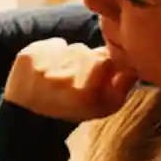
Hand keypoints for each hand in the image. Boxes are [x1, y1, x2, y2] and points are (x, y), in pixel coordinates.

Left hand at [4, 39, 137, 121]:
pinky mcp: (27, 56)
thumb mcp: (105, 106)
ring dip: (67, 58)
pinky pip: (51, 43)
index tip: (97, 73)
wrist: (30, 116)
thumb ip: (124, 85)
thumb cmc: (72, 110)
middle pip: (85, 51)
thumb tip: (133, 65)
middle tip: (74, 78)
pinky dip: (51, 52)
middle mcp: (62, 78)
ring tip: (58, 76)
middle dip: (83, 61)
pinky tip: (45, 69)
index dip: (103, 65)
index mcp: (83, 93)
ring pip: (68, 47)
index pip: (105, 60)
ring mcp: (42, 66)